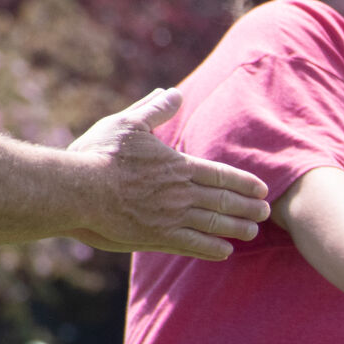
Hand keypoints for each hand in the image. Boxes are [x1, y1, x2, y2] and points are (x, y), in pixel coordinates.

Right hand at [68, 88, 269, 259]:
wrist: (77, 190)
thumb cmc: (98, 154)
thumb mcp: (127, 124)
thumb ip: (154, 110)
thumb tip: (174, 92)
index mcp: (177, 166)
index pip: (221, 175)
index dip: (244, 183)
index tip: (262, 190)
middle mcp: (181, 193)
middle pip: (224, 202)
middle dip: (248, 208)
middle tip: (266, 213)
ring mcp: (171, 217)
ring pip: (214, 225)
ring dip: (237, 229)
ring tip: (253, 232)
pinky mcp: (158, 237)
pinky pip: (193, 245)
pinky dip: (212, 249)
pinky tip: (225, 252)